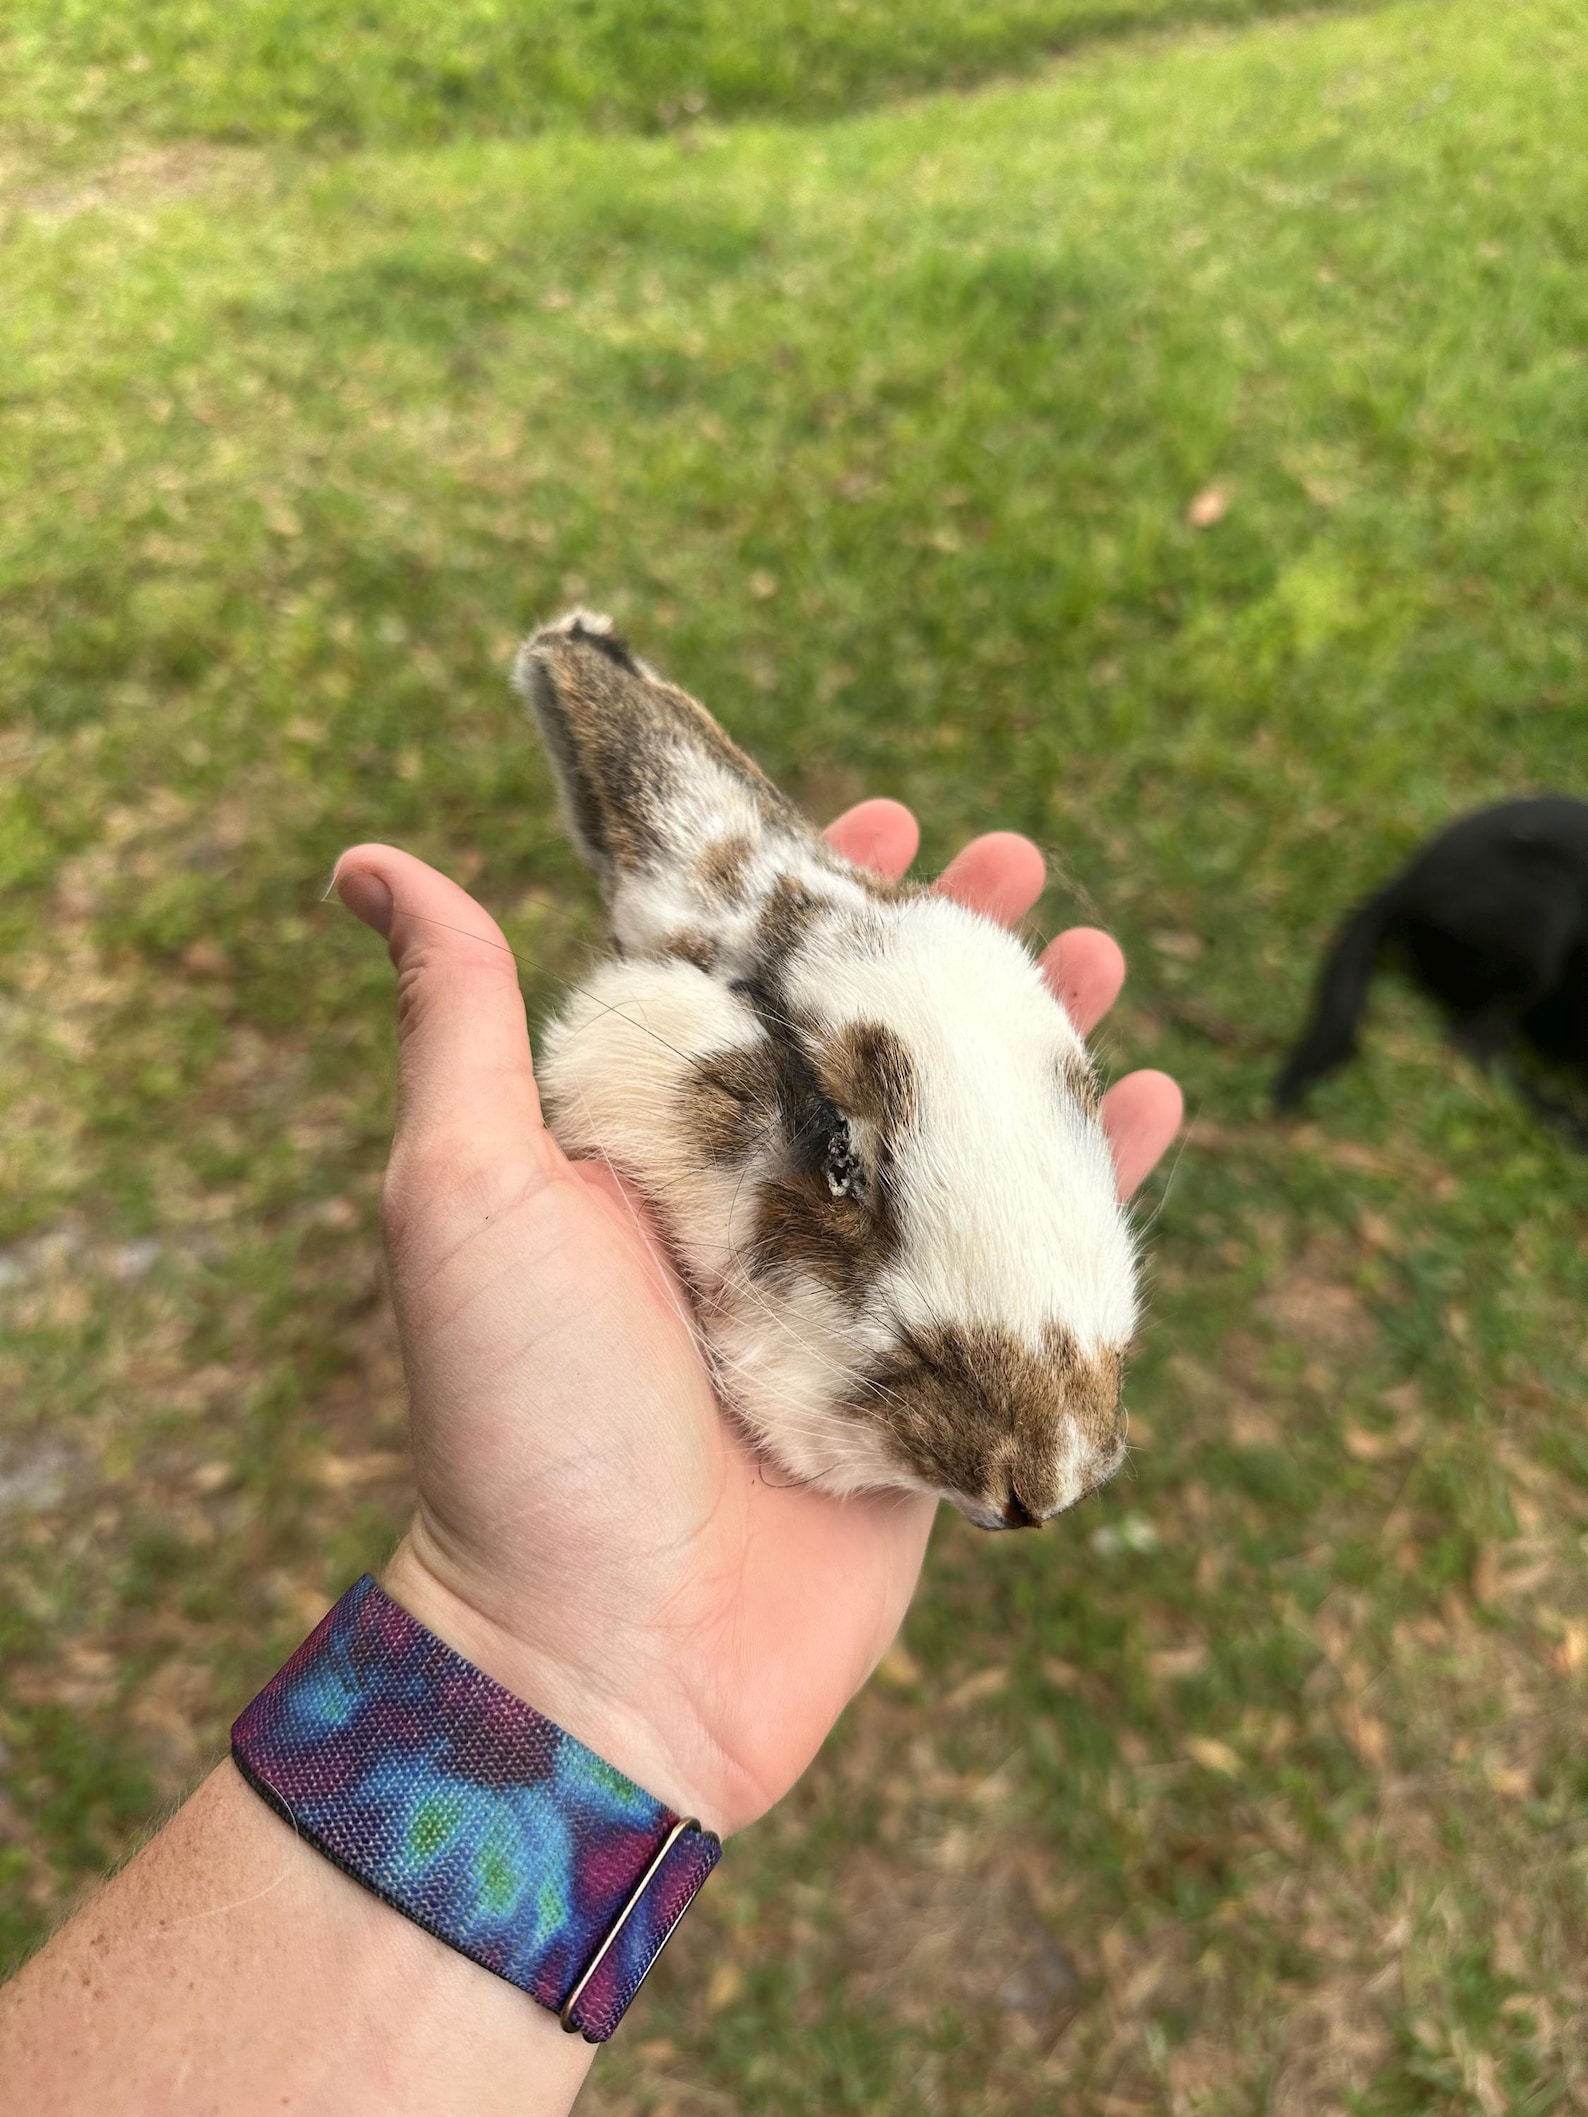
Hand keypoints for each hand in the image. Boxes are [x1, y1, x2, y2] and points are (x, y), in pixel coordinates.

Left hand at [334, 802, 1180, 1836]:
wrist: (601, 1650)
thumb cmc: (518, 1414)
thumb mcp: (464, 1188)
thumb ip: (457, 1019)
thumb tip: (369, 864)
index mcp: (658, 1147)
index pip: (745, 982)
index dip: (808, 893)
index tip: (877, 817)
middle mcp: (760, 1205)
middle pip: (874, 1041)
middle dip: (947, 945)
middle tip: (1019, 860)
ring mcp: (857, 1291)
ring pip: (968, 1131)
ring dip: (1038, 1037)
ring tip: (1100, 950)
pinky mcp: (935, 1379)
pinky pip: (1037, 1260)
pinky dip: (1100, 1182)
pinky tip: (1154, 1100)